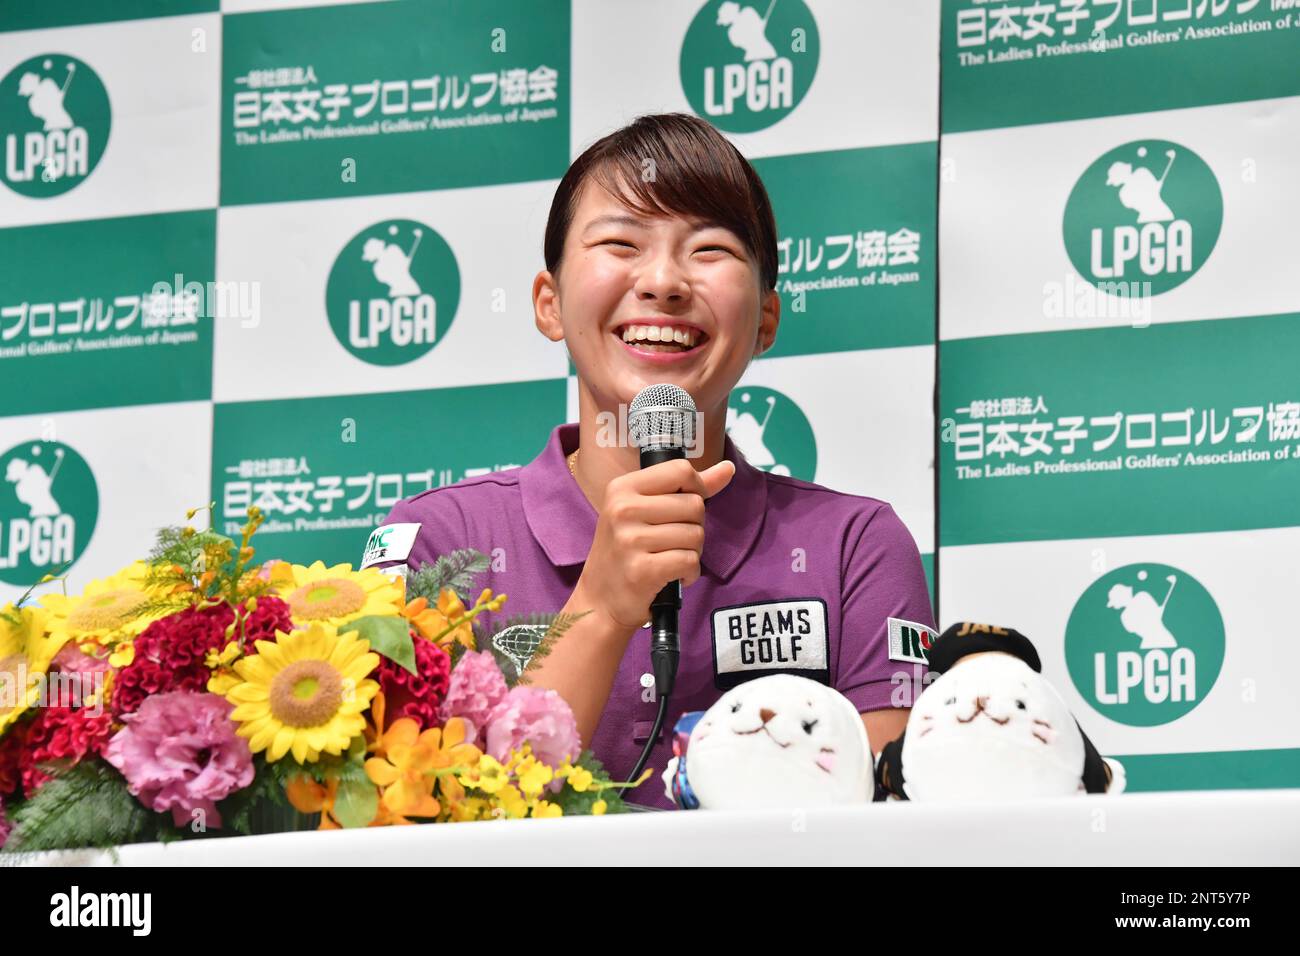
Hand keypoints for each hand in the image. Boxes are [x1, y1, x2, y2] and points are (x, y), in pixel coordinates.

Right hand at [577, 457, 735, 631]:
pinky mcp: (642, 570)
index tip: (686, 508)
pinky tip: (672, 576)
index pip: (680, 470)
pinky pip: (690, 561)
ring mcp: (630, 540)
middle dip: (694, 527)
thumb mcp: (644, 510)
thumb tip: (727, 468)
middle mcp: (623, 509)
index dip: (696, 488)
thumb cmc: (626, 552)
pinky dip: (689, 573)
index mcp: (622, 488)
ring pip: (696, 535)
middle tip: (672, 542)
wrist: (599, 601)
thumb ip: (686, 488)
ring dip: (692, 552)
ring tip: (670, 559)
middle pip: (694, 504)